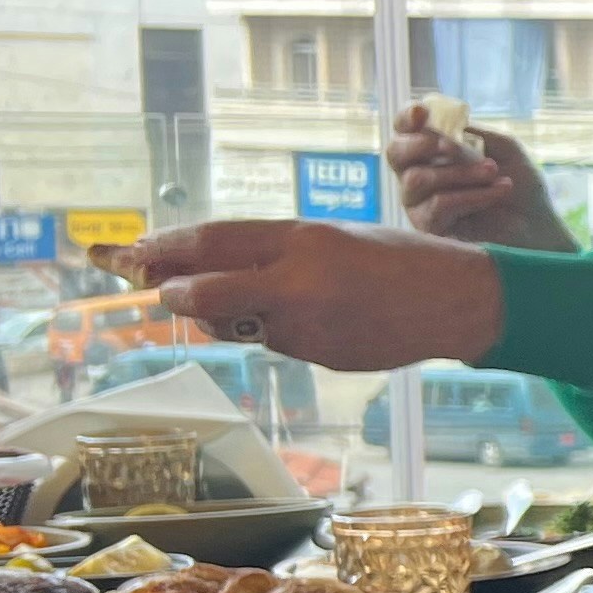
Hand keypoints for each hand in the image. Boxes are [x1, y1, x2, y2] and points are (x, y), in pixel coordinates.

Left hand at [126, 220, 503, 371]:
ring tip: (271, 296)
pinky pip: (278, 342)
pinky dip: (279, 329)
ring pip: (239, 323)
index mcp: (302, 239)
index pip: (212, 241)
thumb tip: (210, 271)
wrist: (459, 301)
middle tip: (159, 288)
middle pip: (204, 293)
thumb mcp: (333, 236)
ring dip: (230, 313)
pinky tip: (320, 317)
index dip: (165, 247)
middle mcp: (297, 283)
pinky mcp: (319, 357)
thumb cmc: (397, 259)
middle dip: (174, 292)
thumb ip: (274, 253)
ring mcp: (307, 326)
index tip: (134, 250)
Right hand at [390, 108, 574, 251]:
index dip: (407, 118)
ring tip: (494, 173)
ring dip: (461, 172)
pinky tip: (498, 192)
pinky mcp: (430, 228)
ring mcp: (420, 203)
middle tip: (451, 146)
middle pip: (395, 152)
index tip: (423, 111)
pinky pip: (439, 204)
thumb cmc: (520, 187)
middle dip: (423, 143)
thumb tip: (445, 131)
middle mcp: (418, 175)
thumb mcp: (505, 149)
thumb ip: (475, 135)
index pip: (405, 129)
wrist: (538, 226)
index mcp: (432, 151)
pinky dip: (472, 195)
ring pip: (419, 178)